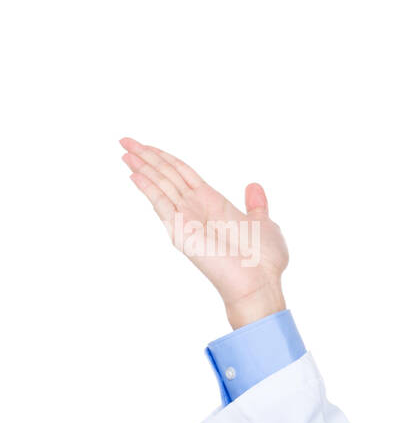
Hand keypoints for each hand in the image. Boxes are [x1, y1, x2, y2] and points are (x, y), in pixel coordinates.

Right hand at [120, 137, 289, 328]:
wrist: (259, 283)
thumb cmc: (264, 261)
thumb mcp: (264, 224)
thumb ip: (256, 205)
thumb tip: (254, 186)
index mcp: (214, 203)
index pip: (183, 173)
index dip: (165, 158)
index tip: (147, 146)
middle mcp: (197, 209)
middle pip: (166, 175)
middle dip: (146, 156)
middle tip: (124, 139)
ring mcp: (187, 220)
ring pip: (161, 185)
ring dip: (142, 167)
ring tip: (124, 151)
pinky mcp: (182, 232)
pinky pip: (162, 205)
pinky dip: (148, 189)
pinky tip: (134, 175)